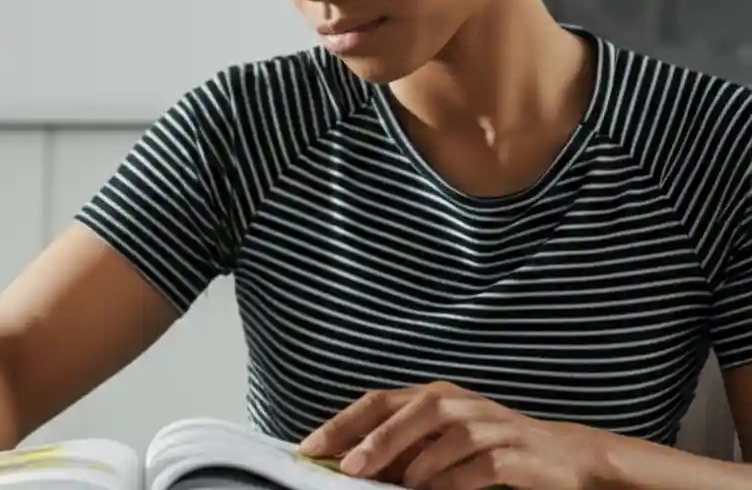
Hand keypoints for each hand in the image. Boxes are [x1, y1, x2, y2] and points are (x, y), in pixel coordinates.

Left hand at [298, 381, 612, 489]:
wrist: (569, 458)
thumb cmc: (493, 450)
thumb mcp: (441, 445)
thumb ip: (402, 450)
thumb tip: (348, 465)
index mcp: (434, 397)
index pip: (377, 401)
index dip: (342, 422)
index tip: (309, 448)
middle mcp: (459, 403)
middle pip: (408, 411)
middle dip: (374, 440)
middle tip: (346, 468)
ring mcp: (490, 425)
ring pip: (442, 437)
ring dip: (413, 466)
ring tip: (395, 487)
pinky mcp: (516, 454)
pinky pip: (476, 467)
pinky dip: (450, 482)